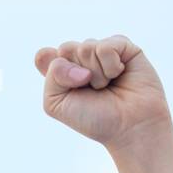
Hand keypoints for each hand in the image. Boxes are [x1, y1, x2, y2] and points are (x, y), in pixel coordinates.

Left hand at [34, 35, 172, 152]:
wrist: (128, 126)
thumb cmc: (93, 118)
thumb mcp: (56, 104)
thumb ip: (52, 76)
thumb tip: (79, 50)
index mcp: (61, 72)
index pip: (44, 55)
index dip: (55, 68)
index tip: (67, 88)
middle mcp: (80, 59)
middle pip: (65, 48)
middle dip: (75, 74)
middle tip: (91, 89)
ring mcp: (101, 51)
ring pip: (86, 47)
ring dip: (95, 74)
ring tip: (106, 86)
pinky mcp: (122, 47)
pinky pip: (106, 46)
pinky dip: (110, 65)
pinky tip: (119, 74)